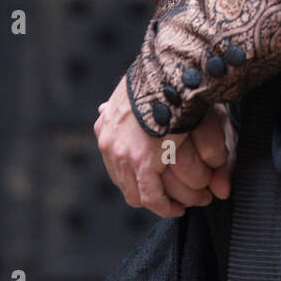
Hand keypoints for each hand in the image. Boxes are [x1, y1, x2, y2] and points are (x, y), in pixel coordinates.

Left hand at [94, 76, 234, 216]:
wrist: (166, 72)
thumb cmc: (157, 77)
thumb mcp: (127, 91)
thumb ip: (117, 106)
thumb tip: (102, 109)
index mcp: (105, 127)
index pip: (115, 163)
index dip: (134, 176)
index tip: (152, 182)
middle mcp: (110, 144)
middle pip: (123, 182)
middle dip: (144, 192)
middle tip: (164, 198)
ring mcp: (124, 156)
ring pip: (136, 194)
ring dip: (156, 203)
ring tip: (175, 205)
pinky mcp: (144, 163)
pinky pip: (152, 197)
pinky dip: (165, 207)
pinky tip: (178, 208)